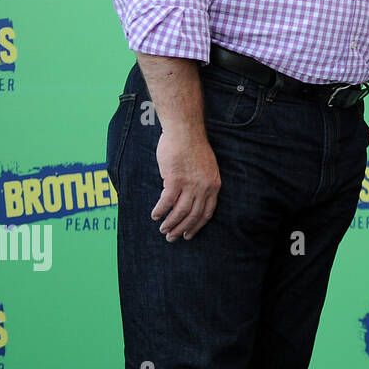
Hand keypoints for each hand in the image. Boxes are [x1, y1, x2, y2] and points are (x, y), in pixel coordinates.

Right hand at [152, 125, 220, 241]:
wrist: (185, 131)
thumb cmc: (193, 147)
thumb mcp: (206, 167)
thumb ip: (201, 183)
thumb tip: (191, 198)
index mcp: (214, 185)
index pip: (207, 212)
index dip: (197, 225)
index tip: (189, 234)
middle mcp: (204, 187)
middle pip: (193, 215)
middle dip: (182, 229)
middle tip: (172, 237)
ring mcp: (190, 184)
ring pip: (180, 212)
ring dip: (170, 223)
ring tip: (163, 229)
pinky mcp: (175, 180)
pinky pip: (166, 202)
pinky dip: (160, 211)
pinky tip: (155, 215)